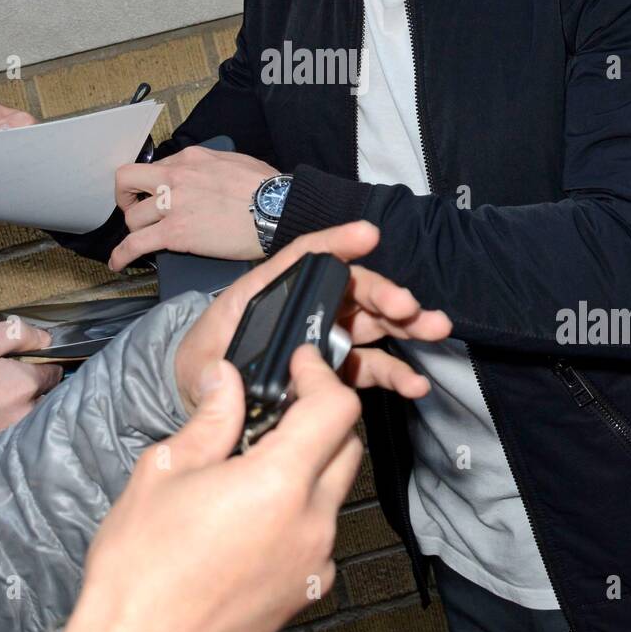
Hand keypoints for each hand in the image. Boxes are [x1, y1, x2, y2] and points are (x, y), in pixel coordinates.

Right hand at [0, 320, 62, 451]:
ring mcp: (10, 434)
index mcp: (23, 384)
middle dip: (34, 386)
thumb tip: (46, 339)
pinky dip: (8, 422)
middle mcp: (24, 413)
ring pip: (32, 415)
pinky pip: (14, 431)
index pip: (54, 372)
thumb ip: (15, 335)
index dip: (43, 363)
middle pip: (46, 396)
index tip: (29, 360)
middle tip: (7, 377)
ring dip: (23, 405)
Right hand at [41, 342, 362, 631]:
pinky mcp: (307, 590)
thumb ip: (211, 419)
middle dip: (322, 416)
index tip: (300, 366)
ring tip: (260, 461)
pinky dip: (304, 511)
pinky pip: (322, 534)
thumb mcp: (165, 471)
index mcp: (278, 483)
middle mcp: (310, 522)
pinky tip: (258, 513)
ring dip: (313, 465)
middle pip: (347, 447)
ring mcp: (314, 561)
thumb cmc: (140, 569)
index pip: (337, 409)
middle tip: (281, 406)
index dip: (321, 376)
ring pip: (337, 491)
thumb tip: (227, 379)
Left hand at [109, 145, 277, 269]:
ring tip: (141, 241)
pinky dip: (121, 256)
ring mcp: (172, 205)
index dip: (151, 184)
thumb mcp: (233, 161)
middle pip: (127, 181)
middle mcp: (175, 177)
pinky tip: (117, 264)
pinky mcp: (174, 234)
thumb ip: (209, 166)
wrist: (277, 210)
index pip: (155, 167)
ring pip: (132, 217)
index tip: (153, 194)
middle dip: (126, 197)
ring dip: (136, 230)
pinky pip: (135, 244)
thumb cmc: (265, 188)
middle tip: (135, 210)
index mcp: (190, 159)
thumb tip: (204, 175)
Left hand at [175, 219, 450, 413]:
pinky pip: (369, 365)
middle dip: (382, 292)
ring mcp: (324, 335)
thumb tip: (222, 375)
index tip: (369, 234)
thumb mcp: (195, 366)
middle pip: (348, 288)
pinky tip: (415, 384)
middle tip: (408, 305)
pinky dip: (394, 373)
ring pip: (369, 321)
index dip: (336, 243)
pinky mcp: (336, 367)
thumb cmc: (201, 364)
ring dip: (404, 324)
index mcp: (267, 292)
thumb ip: (207, 371)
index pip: (303, 259)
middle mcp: (303, 306)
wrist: (206, 397)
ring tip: (434, 329)